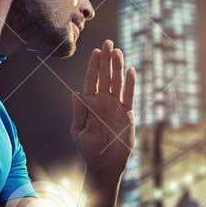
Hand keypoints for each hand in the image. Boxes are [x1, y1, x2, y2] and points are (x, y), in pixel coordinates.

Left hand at [70, 40, 135, 181]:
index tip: (95, 52)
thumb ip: (79, 112)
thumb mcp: (78, 131)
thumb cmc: (88, 149)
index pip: (91, 81)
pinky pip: (129, 95)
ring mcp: (116, 106)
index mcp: (90, 104)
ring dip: (117, 67)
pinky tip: (130, 70)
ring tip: (117, 51)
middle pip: (105, 77)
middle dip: (106, 60)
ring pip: (117, 82)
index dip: (93, 66)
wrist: (104, 164)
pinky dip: (130, 84)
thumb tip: (75, 92)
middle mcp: (103, 102)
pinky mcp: (127, 113)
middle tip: (107, 42)